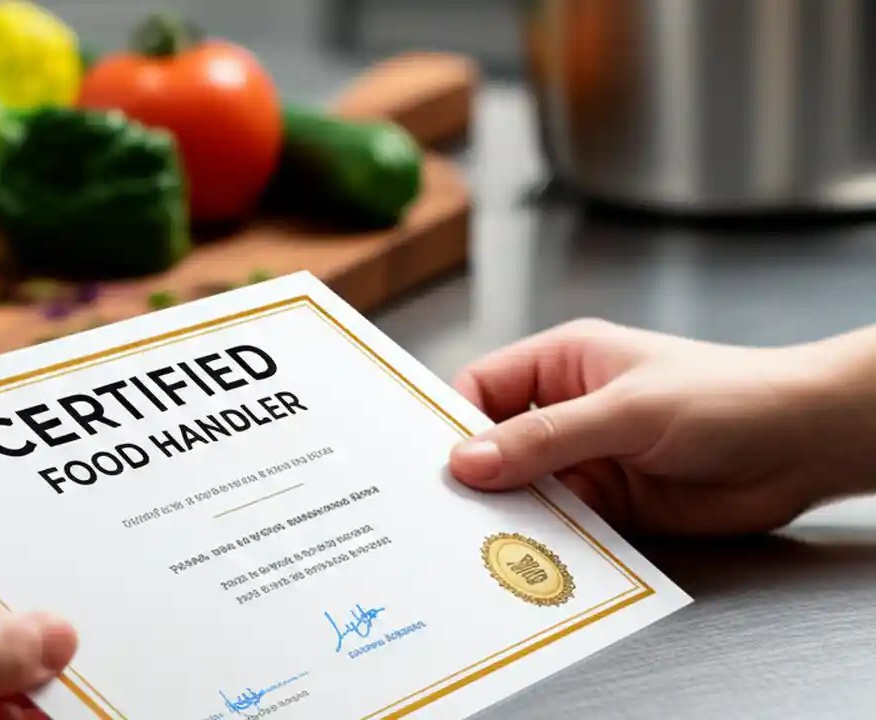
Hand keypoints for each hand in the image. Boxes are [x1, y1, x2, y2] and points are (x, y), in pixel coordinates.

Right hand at [449, 319, 875, 535]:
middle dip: (477, 475)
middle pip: (497, 445)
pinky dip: (546, 543)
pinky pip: (562, 527)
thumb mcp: (625, 410)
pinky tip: (532, 557)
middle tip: (447, 510)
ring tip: (482, 540)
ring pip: (526, 492)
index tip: (432, 462)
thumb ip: (545, 439)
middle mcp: (568, 411)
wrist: (804, 445)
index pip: (483, 389)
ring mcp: (589, 461)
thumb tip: (468, 460)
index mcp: (563, 364)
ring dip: (511, 514)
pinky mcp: (612, 506)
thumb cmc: (727, 396)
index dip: (454, 422)